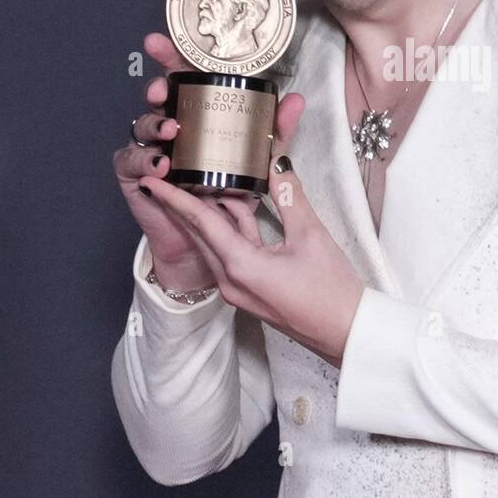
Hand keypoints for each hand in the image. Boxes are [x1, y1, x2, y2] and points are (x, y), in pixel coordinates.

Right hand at [113, 32, 259, 286]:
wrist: (210, 242)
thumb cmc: (229, 195)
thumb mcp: (257, 158)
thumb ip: (274, 130)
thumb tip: (296, 100)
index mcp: (194, 113)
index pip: (180, 78)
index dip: (168, 57)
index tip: (159, 41)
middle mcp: (169, 126)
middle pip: (156, 97)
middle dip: (156, 88)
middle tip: (163, 91)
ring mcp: (149, 149)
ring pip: (142, 126)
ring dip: (154, 125)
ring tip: (172, 132)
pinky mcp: (134, 176)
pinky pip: (131, 162)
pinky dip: (144, 161)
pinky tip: (160, 165)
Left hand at [136, 93, 366, 368]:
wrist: (346, 333)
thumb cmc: (331, 292)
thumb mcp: (311, 236)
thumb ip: (290, 196)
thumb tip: (278, 164)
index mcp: (239, 267)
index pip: (200, 223)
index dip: (175, 198)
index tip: (152, 181)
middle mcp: (230, 281)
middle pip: (201, 233)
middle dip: (187, 202)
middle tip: (175, 172)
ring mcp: (239, 289)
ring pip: (217, 242)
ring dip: (214, 213)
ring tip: (210, 180)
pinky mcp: (251, 291)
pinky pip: (232, 253)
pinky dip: (233, 229)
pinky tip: (240, 206)